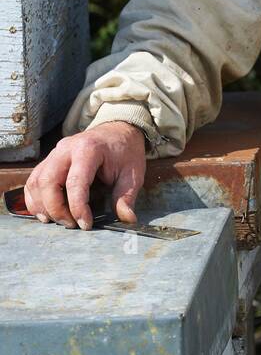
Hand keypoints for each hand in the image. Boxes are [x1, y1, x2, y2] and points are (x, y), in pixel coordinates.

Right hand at [23, 122, 146, 229]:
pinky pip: (33, 180)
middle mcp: (66, 149)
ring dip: (42, 206)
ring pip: (36, 182)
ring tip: (59, 221)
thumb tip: (127, 218)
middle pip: (47, 182)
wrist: (118, 130)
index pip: (75, 182)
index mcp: (88, 149)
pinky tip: (46, 213)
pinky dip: (35, 199)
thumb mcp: (133, 173)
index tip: (86, 224)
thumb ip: (127, 196)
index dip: (77, 207)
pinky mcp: (49, 160)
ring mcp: (55, 153)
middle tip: (71, 224)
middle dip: (55, 209)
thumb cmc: (125, 151)